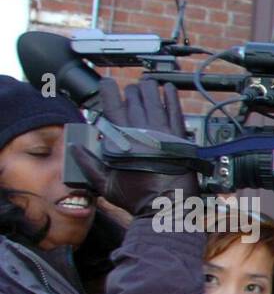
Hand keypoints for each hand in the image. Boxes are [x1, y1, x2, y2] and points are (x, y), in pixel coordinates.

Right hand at [69, 77, 198, 216]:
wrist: (166, 210)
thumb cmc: (138, 200)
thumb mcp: (105, 184)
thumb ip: (88, 164)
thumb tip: (75, 149)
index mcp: (122, 140)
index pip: (111, 105)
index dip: (109, 90)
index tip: (108, 84)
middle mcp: (142, 132)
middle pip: (134, 99)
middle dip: (131, 92)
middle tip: (131, 91)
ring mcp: (162, 133)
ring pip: (154, 100)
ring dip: (149, 89)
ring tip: (148, 83)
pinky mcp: (180, 139)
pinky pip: (175, 111)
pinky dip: (172, 98)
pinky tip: (170, 89)